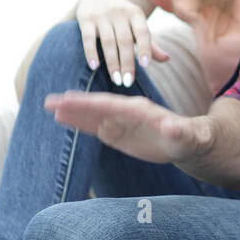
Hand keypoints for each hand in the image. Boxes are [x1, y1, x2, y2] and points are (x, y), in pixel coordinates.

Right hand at [43, 90, 212, 162]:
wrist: (188, 139)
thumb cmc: (190, 137)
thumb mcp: (187, 135)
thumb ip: (177, 131)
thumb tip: (169, 127)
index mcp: (141, 110)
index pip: (113, 105)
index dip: (92, 104)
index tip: (72, 100)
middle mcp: (127, 111)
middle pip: (97, 106)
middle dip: (75, 104)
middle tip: (49, 101)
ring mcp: (120, 120)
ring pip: (92, 115)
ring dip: (72, 111)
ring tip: (49, 107)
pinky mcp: (117, 131)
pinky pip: (94, 126)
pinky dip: (78, 122)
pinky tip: (62, 118)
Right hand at [75, 0, 168, 86]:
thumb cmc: (122, 17)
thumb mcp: (137, 25)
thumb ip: (150, 42)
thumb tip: (166, 59)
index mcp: (136, 14)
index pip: (142, 32)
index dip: (145, 48)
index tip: (145, 65)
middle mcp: (120, 13)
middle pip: (125, 40)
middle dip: (127, 63)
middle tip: (128, 82)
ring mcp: (102, 16)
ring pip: (108, 41)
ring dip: (112, 62)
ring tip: (116, 80)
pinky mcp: (86, 19)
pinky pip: (88, 38)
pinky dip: (91, 53)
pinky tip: (94, 67)